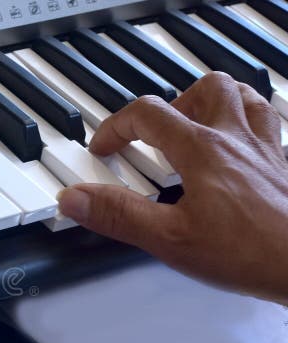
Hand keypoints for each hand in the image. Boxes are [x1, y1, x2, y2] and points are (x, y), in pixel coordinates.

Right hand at [58, 72, 287, 303]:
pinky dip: (245, 121)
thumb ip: (118, 215)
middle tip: (152, 135)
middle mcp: (236, 138)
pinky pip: (267, 121)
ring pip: (241, 96)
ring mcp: (264, 149)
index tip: (103, 149)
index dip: (115, 127)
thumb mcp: (169, 239)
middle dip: (169, 106)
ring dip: (210, 103)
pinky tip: (235, 146)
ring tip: (190, 126)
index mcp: (203, 149)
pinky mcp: (282, 165)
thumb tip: (75, 199)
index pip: (147, 114)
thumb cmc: (252, 252)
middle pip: (202, 90)